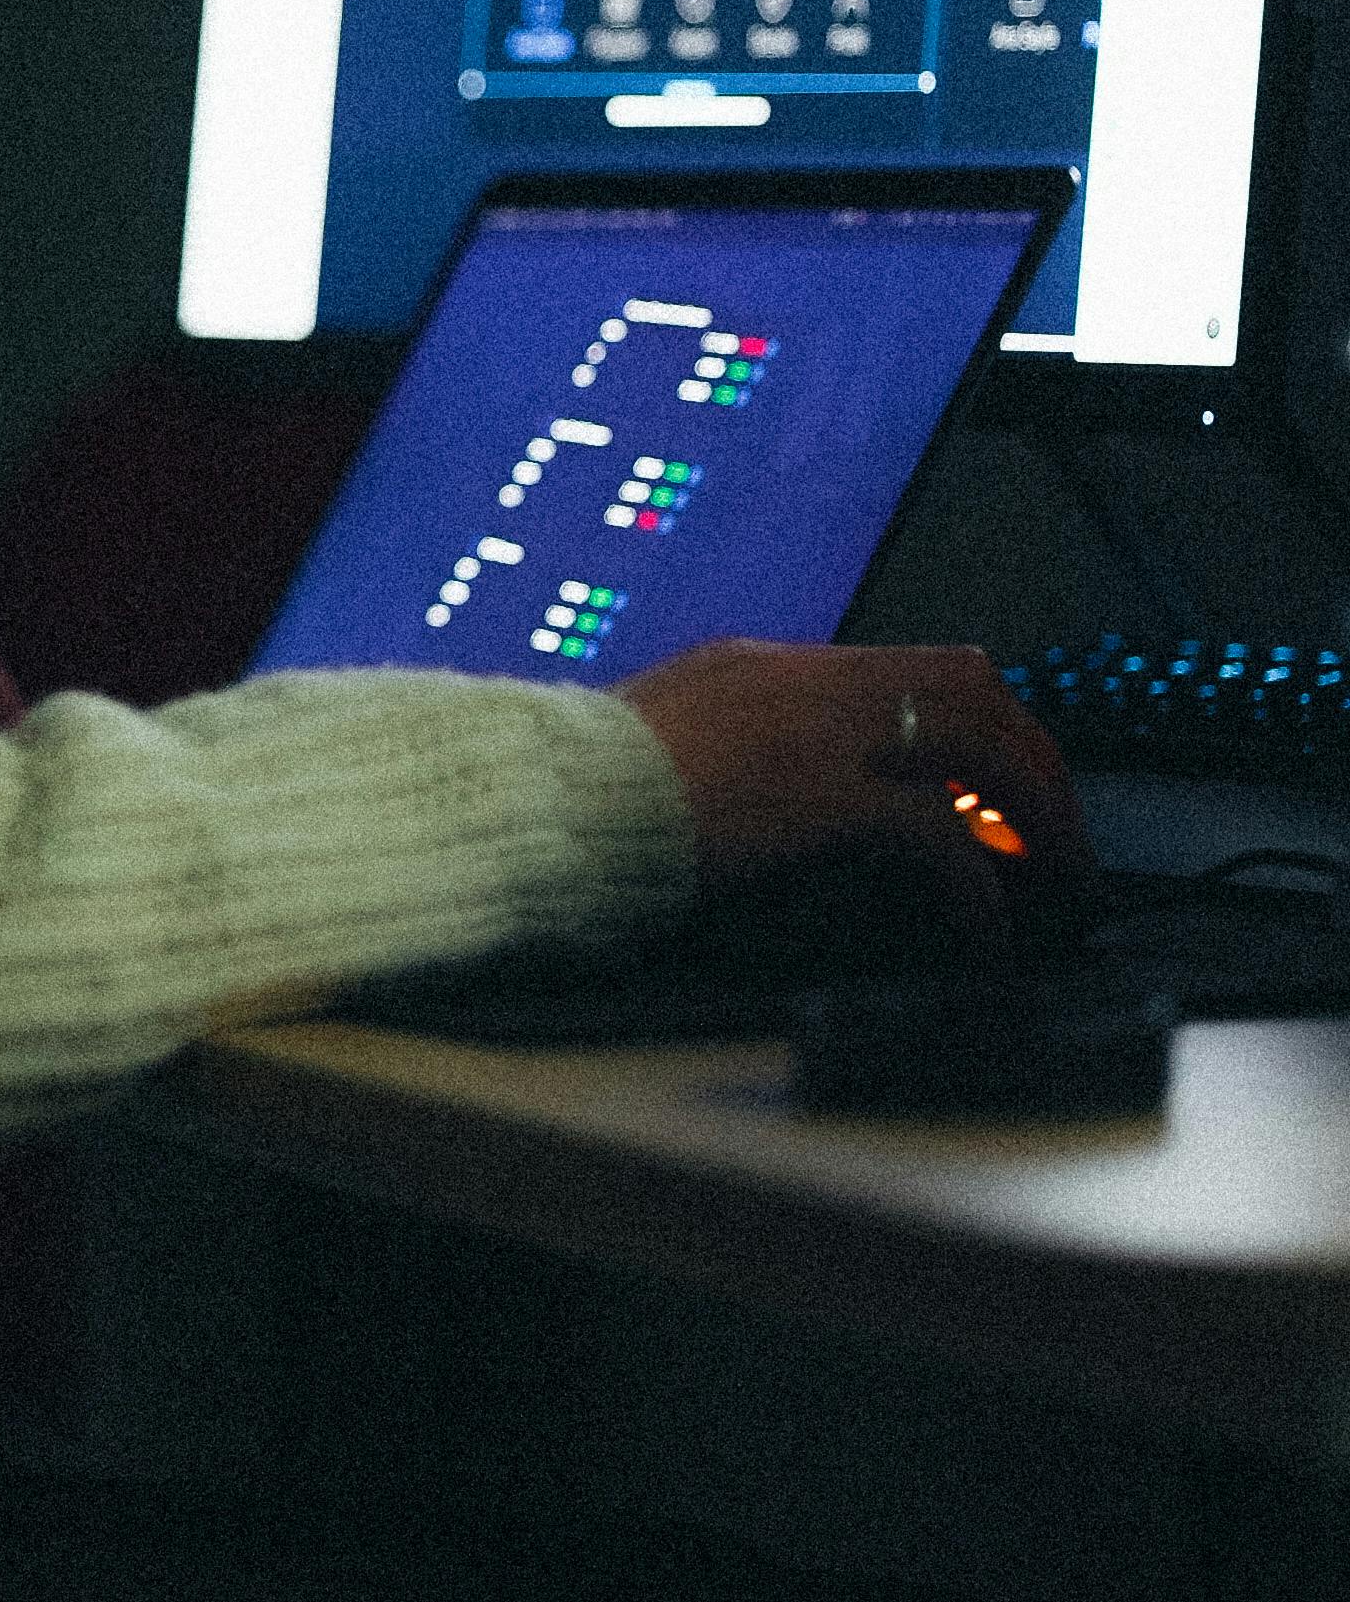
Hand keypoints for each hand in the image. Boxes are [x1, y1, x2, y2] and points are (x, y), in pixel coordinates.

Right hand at [616, 640, 1094, 952]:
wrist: (541, 798)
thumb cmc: (573, 792)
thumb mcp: (656, 746)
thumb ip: (719, 753)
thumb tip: (761, 798)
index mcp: (762, 666)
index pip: (905, 664)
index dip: (974, 718)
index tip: (1000, 775)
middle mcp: (804, 679)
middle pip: (969, 680)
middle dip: (1029, 750)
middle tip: (1058, 824)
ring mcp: (818, 729)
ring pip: (981, 740)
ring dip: (1038, 809)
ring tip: (1060, 875)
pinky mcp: (822, 794)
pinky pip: (940, 837)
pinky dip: (979, 890)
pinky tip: (986, 937)